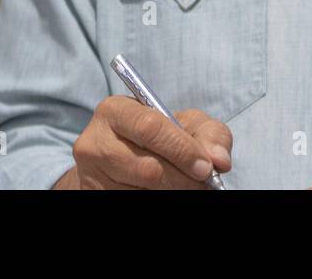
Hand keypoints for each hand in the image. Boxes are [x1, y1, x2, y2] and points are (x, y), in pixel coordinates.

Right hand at [52, 96, 232, 188]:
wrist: (121, 159)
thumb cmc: (160, 136)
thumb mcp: (184, 125)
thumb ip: (208, 133)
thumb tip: (220, 160)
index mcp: (114, 110)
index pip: (150, 128)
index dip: (182, 150)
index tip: (207, 167)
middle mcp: (95, 141)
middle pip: (147, 168)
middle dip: (184, 179)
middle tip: (204, 183)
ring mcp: (91, 174)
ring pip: (142, 191)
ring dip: (174, 192)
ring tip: (186, 186)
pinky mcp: (94, 194)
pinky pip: (132, 200)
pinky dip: (157, 198)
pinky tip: (166, 191)